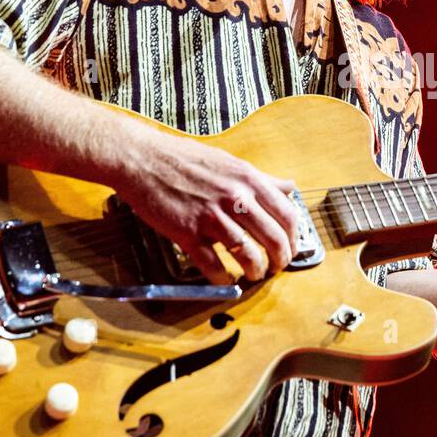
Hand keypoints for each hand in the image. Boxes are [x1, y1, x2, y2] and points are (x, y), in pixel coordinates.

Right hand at [108, 122, 300, 284]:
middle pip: (273, 238)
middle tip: (277, 266)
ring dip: (256, 270)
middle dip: (280, 259)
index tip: (291, 247)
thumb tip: (288, 187)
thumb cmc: (184, 158)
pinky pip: (212, 264)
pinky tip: (225, 278)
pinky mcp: (187, 232)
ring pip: (247, 254)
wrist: (142, 159)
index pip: (286, 214)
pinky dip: (223, 277)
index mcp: (248, 179)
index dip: (294, 237)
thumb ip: (262, 179)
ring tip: (254, 274)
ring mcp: (210, 216)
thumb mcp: (230, 162)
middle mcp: (234, 197)